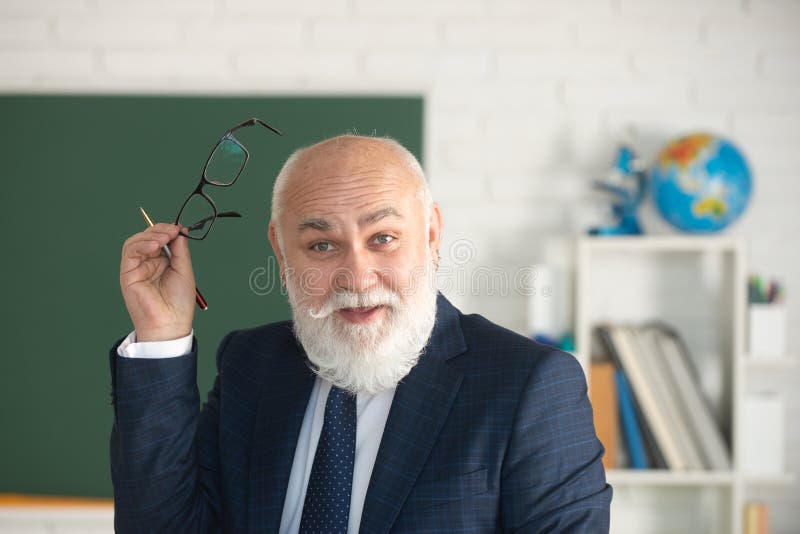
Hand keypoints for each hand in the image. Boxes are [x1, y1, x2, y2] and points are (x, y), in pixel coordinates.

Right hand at [120, 223, 195, 341]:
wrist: (170, 323)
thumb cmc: (179, 302)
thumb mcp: (183, 269)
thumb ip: (180, 249)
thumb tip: (180, 229)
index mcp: (162, 262)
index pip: (159, 239)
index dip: (167, 230)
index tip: (178, 228)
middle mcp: (147, 263)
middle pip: (147, 237)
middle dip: (159, 230)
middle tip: (171, 231)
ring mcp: (136, 268)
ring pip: (135, 242)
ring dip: (150, 235)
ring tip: (163, 238)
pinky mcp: (127, 274)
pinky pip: (129, 252)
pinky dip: (140, 244)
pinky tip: (154, 246)